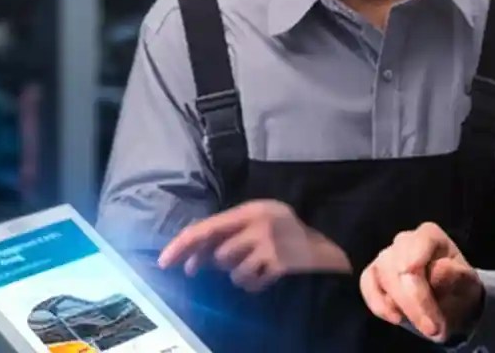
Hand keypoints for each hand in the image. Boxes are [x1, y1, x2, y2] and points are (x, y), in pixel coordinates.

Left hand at [157, 200, 350, 292]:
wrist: (330, 250)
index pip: (208, 227)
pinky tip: (268, 276)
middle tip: (216, 268)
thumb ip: (231, 233)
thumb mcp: (260, 224)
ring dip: (240, 275)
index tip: (164, 261)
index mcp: (252, 210)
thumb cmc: (289, 237)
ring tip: (258, 267)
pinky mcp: (280, 264)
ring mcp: (271, 244)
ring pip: (233, 271)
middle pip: (219, 253)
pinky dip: (255, 285)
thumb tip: (194, 256)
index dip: (183, 244)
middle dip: (218, 264)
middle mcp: (260, 223)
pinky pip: (251, 283)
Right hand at [358, 222, 483, 341]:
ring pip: (383, 277)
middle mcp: (403, 240)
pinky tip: (397, 319)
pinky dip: (378, 304)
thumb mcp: (467, 283)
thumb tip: (438, 268)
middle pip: (398, 268)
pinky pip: (367, 285)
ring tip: (425, 328)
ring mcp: (385, 255)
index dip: (421, 281)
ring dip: (402, 307)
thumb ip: (455, 275)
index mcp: (429, 235)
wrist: (450, 301)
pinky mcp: (372, 273)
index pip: (418, 249)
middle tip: (434, 330)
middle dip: (415, 303)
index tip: (429, 310)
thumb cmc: (459, 287)